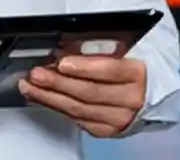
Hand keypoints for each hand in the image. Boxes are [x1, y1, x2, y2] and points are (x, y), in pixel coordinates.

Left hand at [18, 55, 146, 137]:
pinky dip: (56, 108)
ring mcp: (118, 118)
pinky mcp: (106, 130)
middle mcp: (130, 100)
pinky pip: (77, 120)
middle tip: (37, 74)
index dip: (84, 67)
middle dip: (58, 83)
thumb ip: (96, 51)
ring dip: (50, 97)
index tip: (63, 63)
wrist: (150, 95)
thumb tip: (64, 49)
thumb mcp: (121, 51)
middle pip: (89, 92)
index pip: (109, 71)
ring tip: (30, 86)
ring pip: (79, 109)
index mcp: (137, 74)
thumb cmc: (132, 69)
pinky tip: (42, 98)